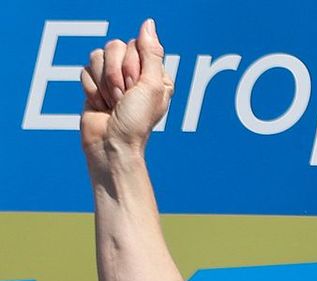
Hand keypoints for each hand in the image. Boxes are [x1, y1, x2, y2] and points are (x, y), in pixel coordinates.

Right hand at [81, 19, 172, 156]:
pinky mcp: (95, 84)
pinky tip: (100, 105)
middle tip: (123, 98)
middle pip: (114, 46)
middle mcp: (135, 73)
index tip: (135, 88)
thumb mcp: (152, 85)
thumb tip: (148, 24)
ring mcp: (113, 78)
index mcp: (155, 73)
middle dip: (116, 75)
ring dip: (103, 83)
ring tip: (112, 103)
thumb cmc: (136, 121)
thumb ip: (151, 53)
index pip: (136, 45)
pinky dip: (91, 89)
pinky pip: (84, 70)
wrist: (110, 144)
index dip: (131, 66)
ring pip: (97, 56)